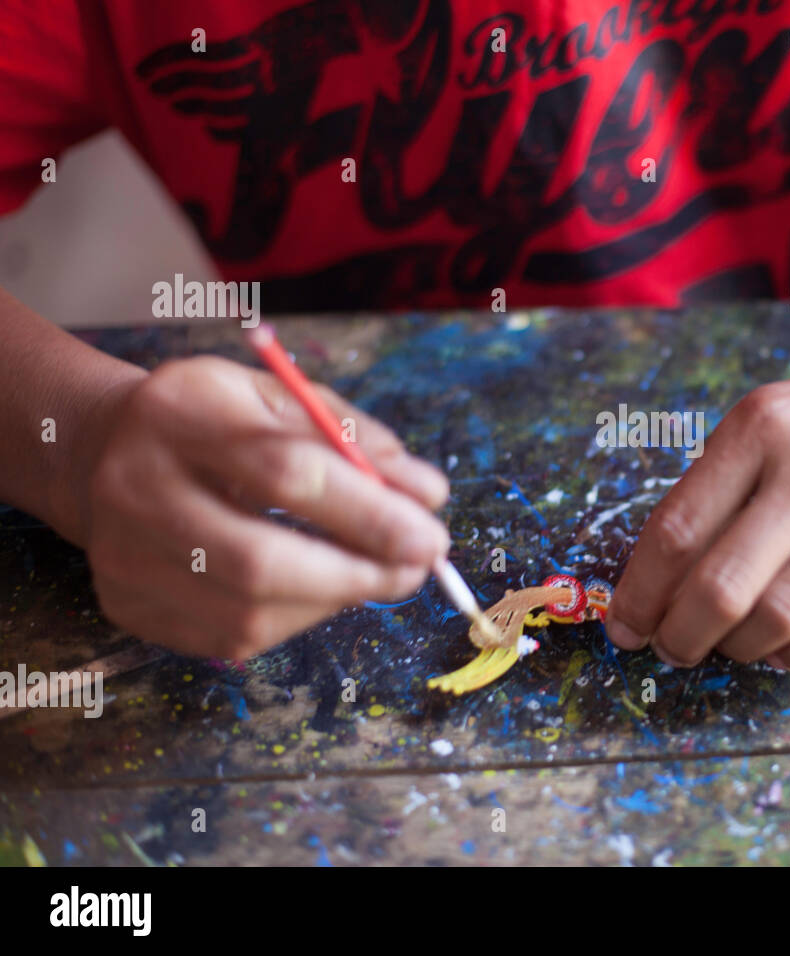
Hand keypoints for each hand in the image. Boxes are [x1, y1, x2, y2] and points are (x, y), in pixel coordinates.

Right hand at [76, 356, 448, 659]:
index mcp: (182, 414)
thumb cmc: (218, 421)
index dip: (369, 514)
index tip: (430, 534)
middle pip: (260, 560)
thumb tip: (428, 497)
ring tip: (377, 574)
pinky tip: (320, 589)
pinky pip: (232, 636)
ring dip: (334, 600)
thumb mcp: (282, 399)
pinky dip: (297, 618)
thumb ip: (357, 439)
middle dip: (357, 574)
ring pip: (249, 611)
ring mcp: (124, 556)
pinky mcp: (128, 605)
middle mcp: (137, 488)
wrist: (103, 449)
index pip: (286, 474)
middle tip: (417, 569)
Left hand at [606, 313, 789, 671]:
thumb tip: (666, 574)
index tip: (626, 625)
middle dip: (682, 635)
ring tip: (732, 648)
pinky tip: (788, 651)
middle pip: (721, 586)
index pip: (676, 530)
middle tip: (674, 649)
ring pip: (782, 617)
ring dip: (741, 649)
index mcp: (763, 424)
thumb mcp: (782, 412)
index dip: (641, 593)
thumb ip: (726, 480)